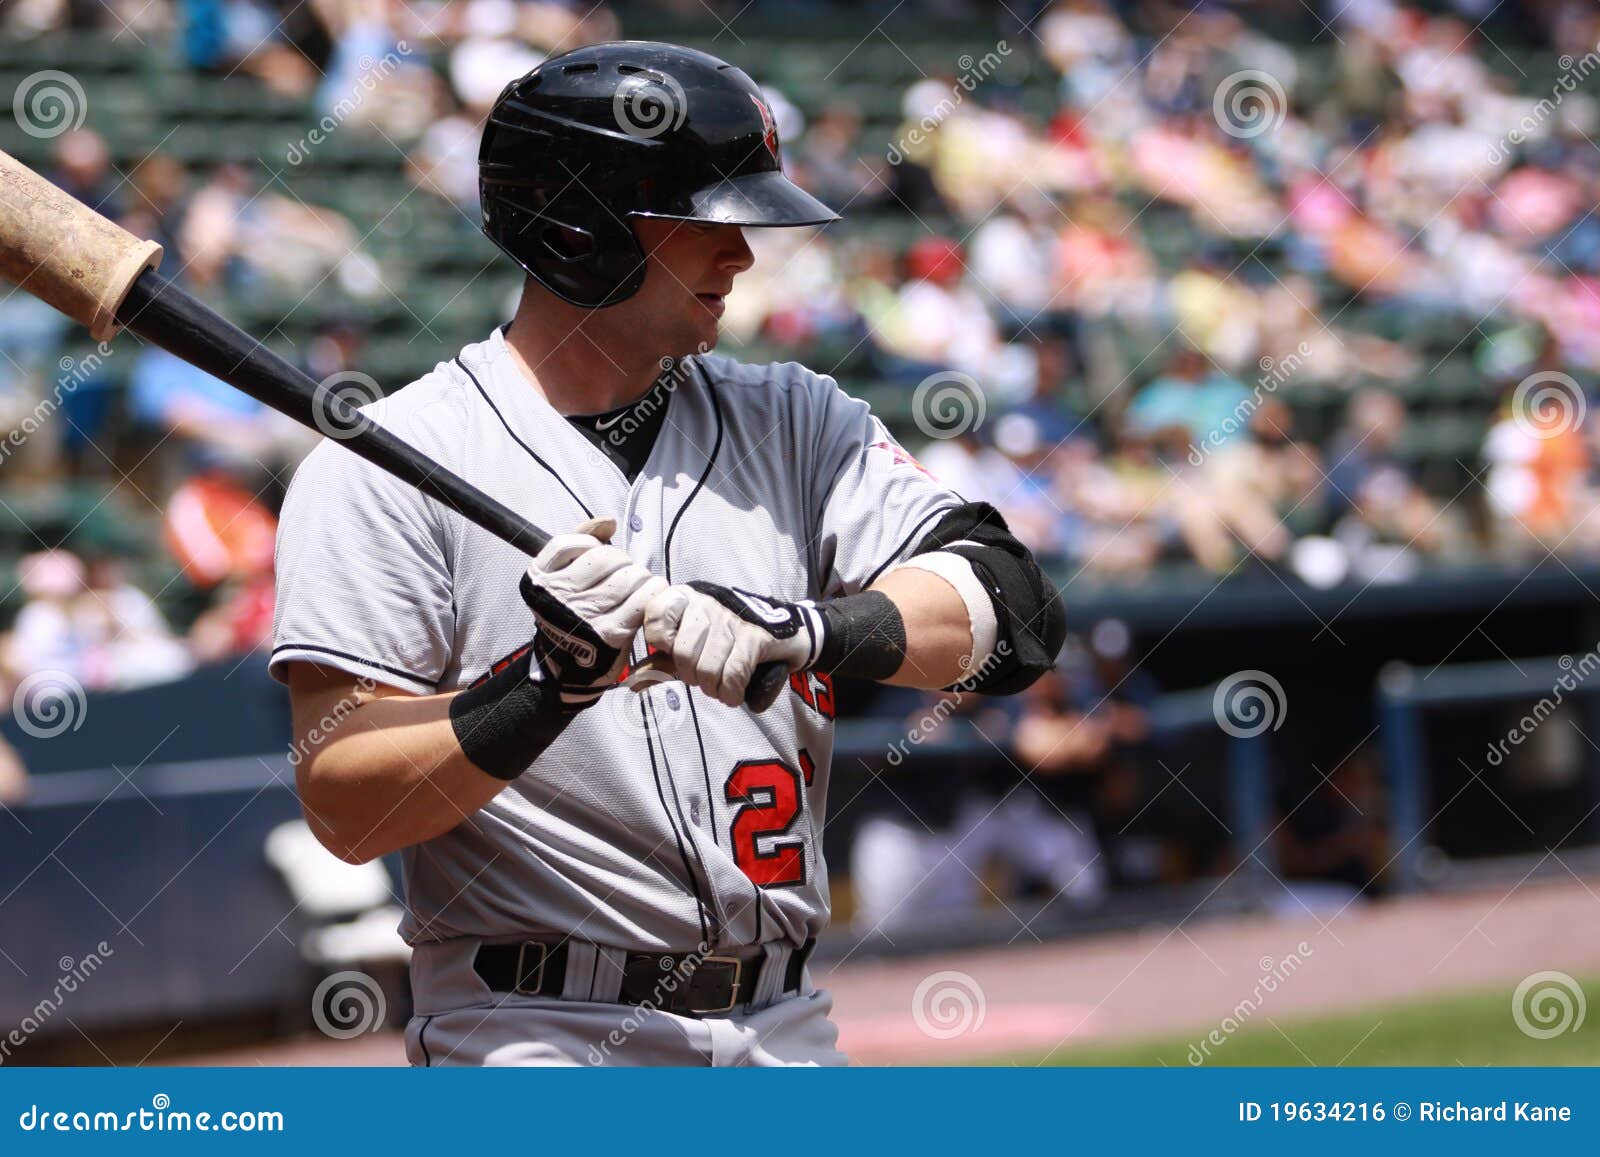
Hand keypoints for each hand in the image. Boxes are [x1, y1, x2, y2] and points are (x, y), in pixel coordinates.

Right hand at [520, 517, 665, 709]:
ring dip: (642, 578)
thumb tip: (609, 522)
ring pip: (628, 577)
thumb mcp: (560, 574)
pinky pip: (642, 600)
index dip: (596, 546)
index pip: (577, 543)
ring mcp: (584, 616)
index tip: (601, 559)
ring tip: (641, 585)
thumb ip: (580, 540)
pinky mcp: (610, 633)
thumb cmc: (569, 613)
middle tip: (627, 576)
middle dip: (624, 564)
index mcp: (539, 579)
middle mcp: (558, 597)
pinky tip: (650, 595)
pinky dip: (652, 593)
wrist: (567, 666)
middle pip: (609, 559)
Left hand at [643, 582, 818, 707]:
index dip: (660, 641)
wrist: (780, 632)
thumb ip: (660, 663)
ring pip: (707, 668)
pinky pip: (733, 674)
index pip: (656, 614)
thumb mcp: (689, 647)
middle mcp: (706, 603)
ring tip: (718, 685)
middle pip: (683, 653)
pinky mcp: (754, 637)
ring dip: (712, 688)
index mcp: (684, 599)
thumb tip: (632, 684)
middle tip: (700, 677)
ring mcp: (732, 619)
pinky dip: (730, 693)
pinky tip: (732, 694)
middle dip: (691, 676)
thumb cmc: (725, 640)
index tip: (671, 651)